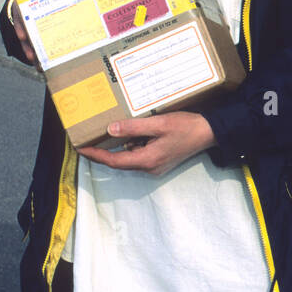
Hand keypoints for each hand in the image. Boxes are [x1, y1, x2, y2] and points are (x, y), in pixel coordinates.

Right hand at [10, 0, 56, 66]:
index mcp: (21, 5)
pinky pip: (35, 45)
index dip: (20, 25)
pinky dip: (38, 55)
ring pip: (27, 41)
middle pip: (22, 33)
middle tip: (31, 55)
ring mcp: (27, 26)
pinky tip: (42, 65)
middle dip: (26, 44)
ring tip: (36, 63)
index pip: (18, 16)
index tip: (22, 34)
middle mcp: (21, 17)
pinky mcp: (34, 34)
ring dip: (31, 52)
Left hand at [76, 112, 216, 176]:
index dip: (95, 155)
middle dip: (105, 151)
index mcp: (147, 160)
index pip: (114, 161)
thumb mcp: (159, 124)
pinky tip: (136, 132)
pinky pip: (141, 155)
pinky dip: (134, 145)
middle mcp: (150, 167)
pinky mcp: (162, 161)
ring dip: (122, 146)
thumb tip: (111, 130)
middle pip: (121, 161)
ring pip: (131, 157)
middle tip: (91, 139)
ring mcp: (157, 166)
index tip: (80, 149)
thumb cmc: (186, 127)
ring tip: (114, 129)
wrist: (210, 133)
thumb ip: (134, 128)